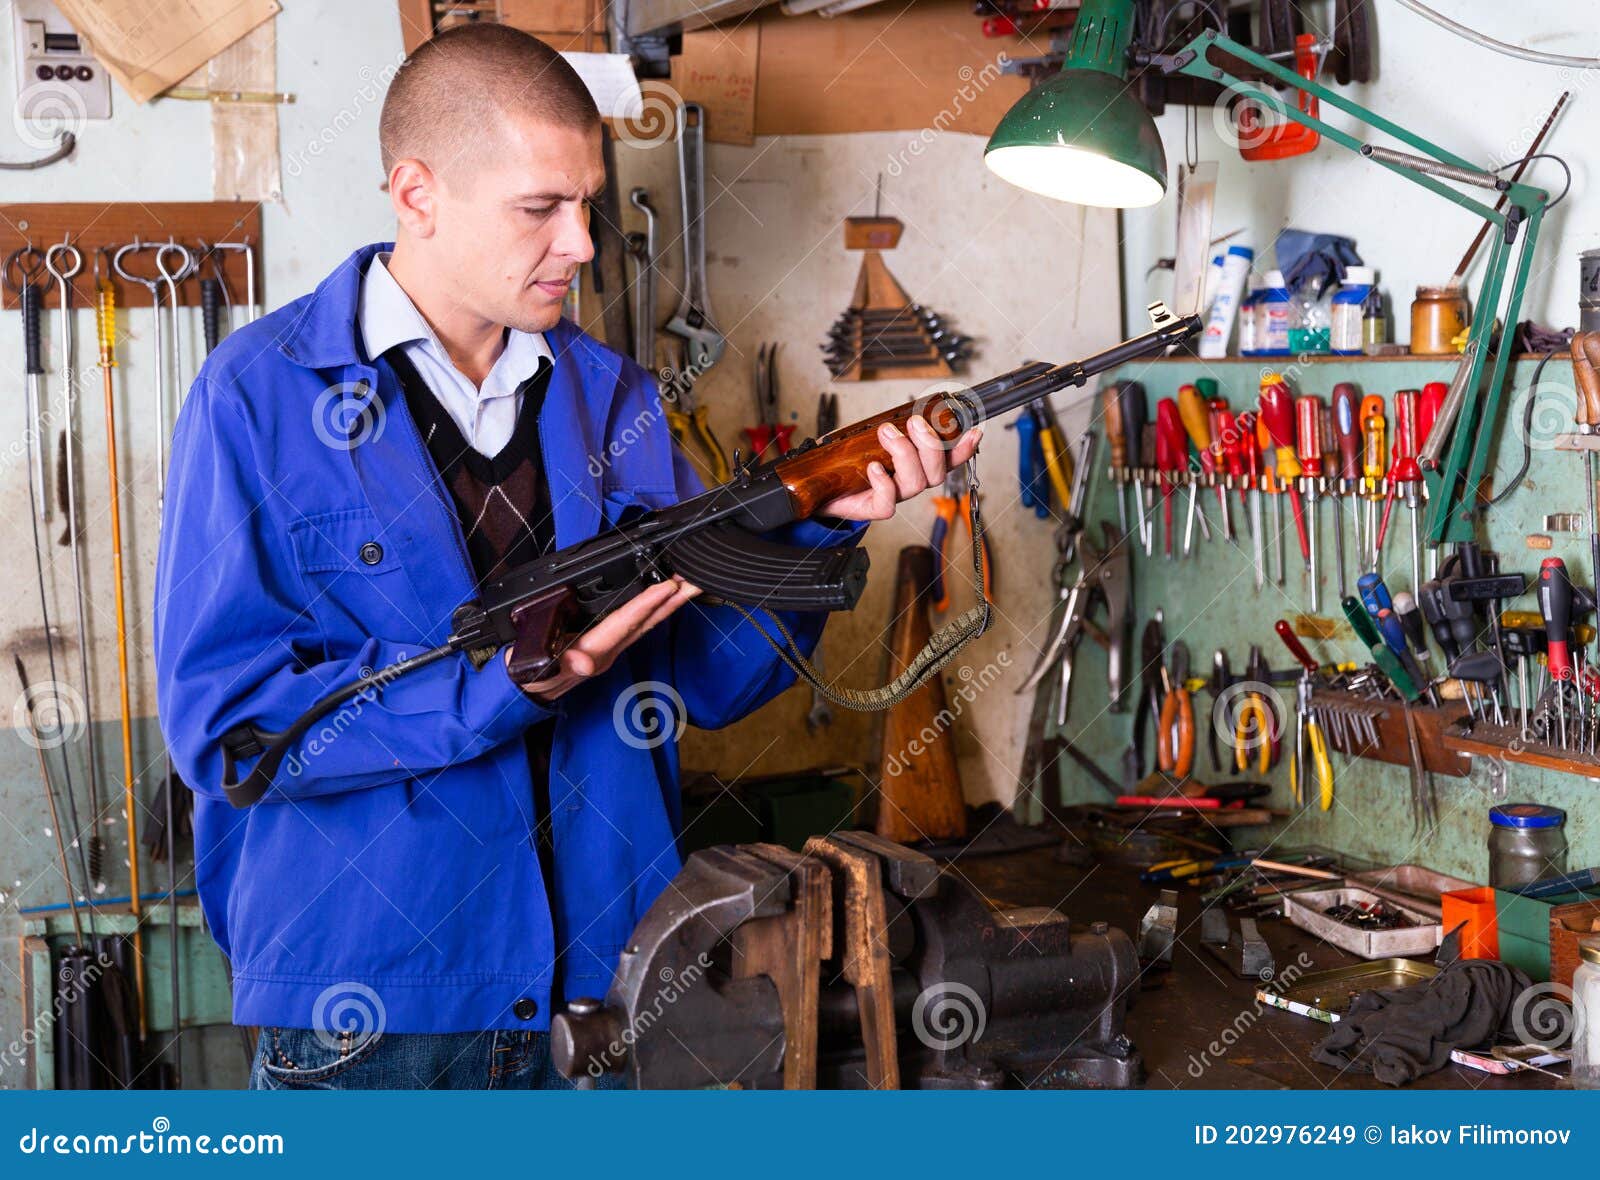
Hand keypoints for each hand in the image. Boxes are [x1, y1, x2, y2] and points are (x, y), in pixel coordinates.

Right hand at [510, 576, 700, 701]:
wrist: (526, 690)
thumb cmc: (529, 673)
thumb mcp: (538, 667)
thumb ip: (562, 665)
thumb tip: (583, 665)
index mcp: (593, 650)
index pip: (625, 622)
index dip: (647, 603)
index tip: (668, 586)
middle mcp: (608, 651)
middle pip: (646, 622)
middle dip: (672, 602)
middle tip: (696, 581)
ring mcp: (610, 650)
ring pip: (646, 624)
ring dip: (668, 605)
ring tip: (688, 586)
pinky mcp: (607, 647)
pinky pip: (637, 626)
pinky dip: (653, 611)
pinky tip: (663, 602)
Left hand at [817, 415, 981, 521]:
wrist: (824, 488)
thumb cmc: (851, 463)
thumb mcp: (873, 438)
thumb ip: (892, 425)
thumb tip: (904, 408)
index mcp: (916, 465)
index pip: (948, 459)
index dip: (963, 448)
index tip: (972, 430)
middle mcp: (909, 481)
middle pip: (936, 472)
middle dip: (930, 444)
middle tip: (914, 422)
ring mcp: (894, 496)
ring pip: (916, 483)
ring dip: (905, 454)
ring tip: (887, 434)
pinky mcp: (874, 508)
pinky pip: (887, 502)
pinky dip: (883, 482)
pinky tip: (873, 467)